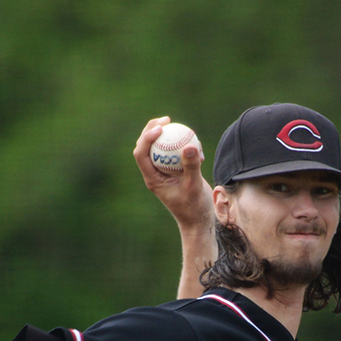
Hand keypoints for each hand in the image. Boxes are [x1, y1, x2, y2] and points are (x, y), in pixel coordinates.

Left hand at [133, 116, 213, 231]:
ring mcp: (165, 171)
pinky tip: (198, 147)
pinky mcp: (176, 170)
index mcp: (152, 178)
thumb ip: (192, 166)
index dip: (146, 137)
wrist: (199, 221)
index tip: (161, 128)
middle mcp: (155, 173)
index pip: (141, 154)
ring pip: (161, 147)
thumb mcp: (194, 187)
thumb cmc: (194, 208)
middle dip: (153, 129)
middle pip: (147, 146)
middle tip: (167, 120)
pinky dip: (185, 147)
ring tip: (185, 130)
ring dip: (170, 136)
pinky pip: (176, 153)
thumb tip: (190, 145)